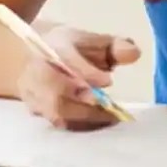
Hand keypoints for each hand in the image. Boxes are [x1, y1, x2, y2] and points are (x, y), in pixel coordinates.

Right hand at [16, 24, 139, 130]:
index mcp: (54, 46)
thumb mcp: (94, 41)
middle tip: (110, 108)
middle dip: (84, 101)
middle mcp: (37, 69)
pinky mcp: (36, 110)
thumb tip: (133, 53)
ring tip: (110, 117)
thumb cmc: (72, 50)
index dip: (87, 72)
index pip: (66, 58)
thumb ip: (115, 46)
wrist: (38, 56)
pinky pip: (57, 122)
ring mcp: (33, 92)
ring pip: (55, 110)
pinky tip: (98, 123)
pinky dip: (79, 125)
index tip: (109, 80)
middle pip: (55, 88)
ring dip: (85, 116)